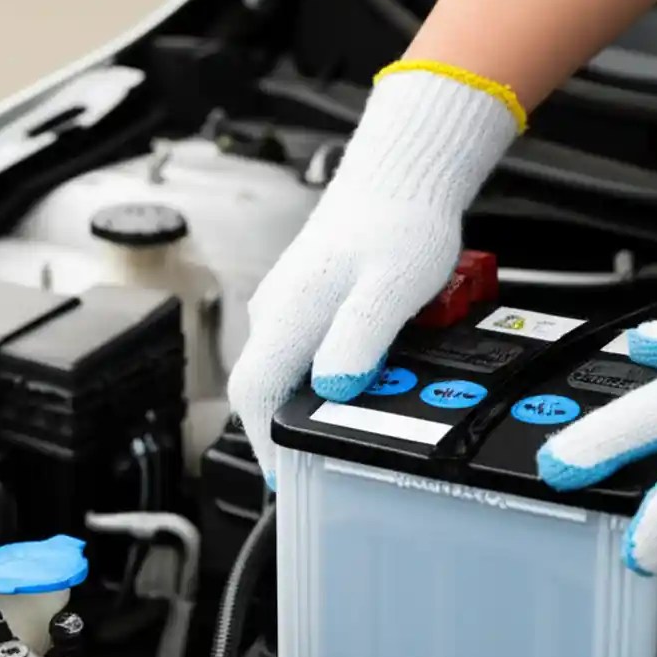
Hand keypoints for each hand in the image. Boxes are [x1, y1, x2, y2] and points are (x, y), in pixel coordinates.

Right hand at [227, 63, 521, 484]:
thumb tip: (334, 388)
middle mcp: (276, 310)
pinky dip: (314, 377)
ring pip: (281, 369)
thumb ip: (360, 339)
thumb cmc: (400, 224)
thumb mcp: (391, 288)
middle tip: (314, 467)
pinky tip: (349, 384)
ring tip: (335, 435)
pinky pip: (299, 349)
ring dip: (300, 405)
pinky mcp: (305, 296)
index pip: (255, 394)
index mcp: (289, 313)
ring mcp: (287, 302)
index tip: (286, 481)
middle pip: (262, 388)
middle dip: (281, 433)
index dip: (265, 445)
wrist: (402, 175)